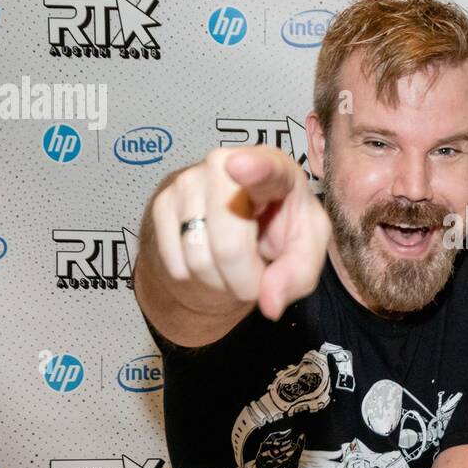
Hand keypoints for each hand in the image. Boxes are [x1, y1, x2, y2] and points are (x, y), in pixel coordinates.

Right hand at [150, 145, 330, 319]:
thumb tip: (270, 302)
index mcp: (275, 169)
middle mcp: (226, 165)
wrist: (241, 224)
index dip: (253, 168)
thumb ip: (298, 274)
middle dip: (245, 279)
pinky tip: (212, 259)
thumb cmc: (280, 227)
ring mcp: (188, 181)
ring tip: (236, 262)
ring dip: (222, 281)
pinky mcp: (162, 203)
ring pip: (199, 260)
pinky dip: (197, 279)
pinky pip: (176, 265)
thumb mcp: (305, 249)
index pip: (265, 167)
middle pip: (229, 245)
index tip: (240, 166)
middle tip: (257, 274)